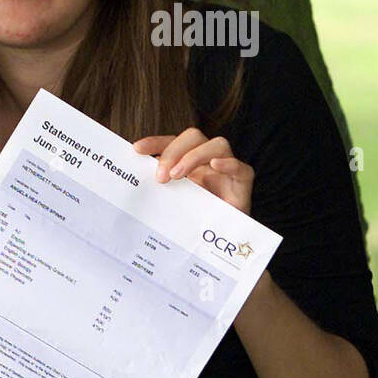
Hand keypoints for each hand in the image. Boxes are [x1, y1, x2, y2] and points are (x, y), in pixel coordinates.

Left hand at [133, 128, 253, 214]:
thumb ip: (159, 189)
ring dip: (194, 156)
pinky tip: (215, 166)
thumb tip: (134, 182)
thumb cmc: (194, 220)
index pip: (172, 143)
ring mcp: (226, 170)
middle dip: (173, 152)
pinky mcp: (243, 183)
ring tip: (176, 175)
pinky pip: (241, 167)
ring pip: (217, 144)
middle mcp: (207, 161)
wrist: (220, 240)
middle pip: (193, 137)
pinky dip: (228, 163)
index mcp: (188, 162)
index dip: (155, 142)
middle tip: (160, 176)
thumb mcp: (172, 201)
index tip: (137, 149)